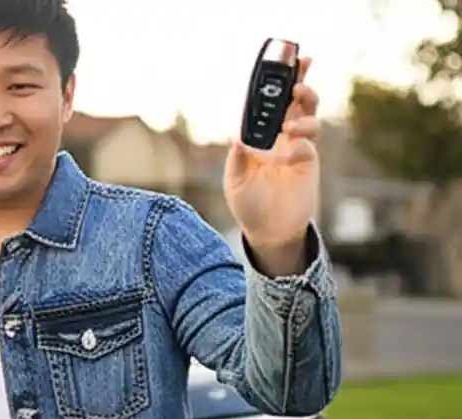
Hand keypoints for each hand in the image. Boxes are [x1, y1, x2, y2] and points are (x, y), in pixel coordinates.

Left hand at [224, 56, 320, 275]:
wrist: (270, 230)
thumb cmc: (249, 204)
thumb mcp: (235, 181)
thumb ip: (238, 159)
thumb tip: (238, 136)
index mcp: (258, 135)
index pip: (266, 103)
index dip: (273, 83)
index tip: (280, 62)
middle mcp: (278, 136)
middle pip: (294, 101)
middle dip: (300, 81)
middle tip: (301, 72)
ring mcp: (296, 147)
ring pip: (308, 117)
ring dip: (303, 113)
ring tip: (291, 124)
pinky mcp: (308, 162)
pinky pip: (308, 145)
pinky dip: (300, 145)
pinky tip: (288, 156)